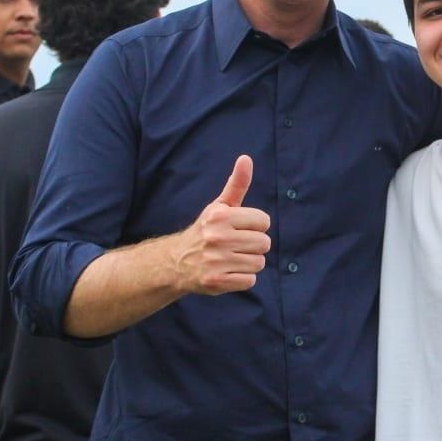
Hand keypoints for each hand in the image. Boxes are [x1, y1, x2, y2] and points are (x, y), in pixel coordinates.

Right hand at [171, 155, 271, 294]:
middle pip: (264, 243)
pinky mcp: (216, 282)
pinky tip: (228, 272)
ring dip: (249, 263)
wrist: (177, 262)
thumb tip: (246, 158)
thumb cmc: (206, 230)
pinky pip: (249, 281)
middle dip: (254, 245)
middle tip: (236, 245)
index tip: (241, 228)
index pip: (263, 221)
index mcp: (220, 216)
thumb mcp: (219, 206)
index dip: (256, 226)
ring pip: (259, 263)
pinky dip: (243, 279)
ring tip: (232, 259)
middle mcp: (217, 237)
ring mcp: (216, 261)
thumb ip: (237, 183)